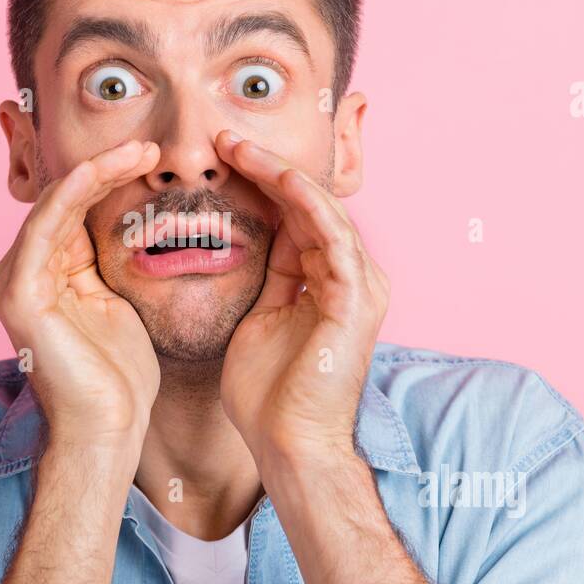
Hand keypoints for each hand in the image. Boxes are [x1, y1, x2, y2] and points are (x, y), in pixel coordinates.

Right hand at [0, 139, 161, 459]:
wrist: (109, 429)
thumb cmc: (120, 376)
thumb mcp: (120, 301)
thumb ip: (112, 261)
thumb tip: (135, 218)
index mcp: (46, 272)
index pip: (75, 209)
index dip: (110, 177)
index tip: (153, 157)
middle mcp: (22, 270)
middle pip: (63, 200)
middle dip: (107, 166)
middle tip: (151, 146)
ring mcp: (14, 280)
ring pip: (55, 203)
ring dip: (98, 171)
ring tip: (142, 151)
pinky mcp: (17, 293)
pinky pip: (46, 226)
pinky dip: (76, 192)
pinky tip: (107, 170)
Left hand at [214, 130, 389, 466]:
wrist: (289, 446)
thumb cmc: (270, 395)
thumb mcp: (263, 317)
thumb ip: (273, 276)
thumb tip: (260, 234)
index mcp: (332, 281)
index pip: (298, 216)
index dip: (263, 182)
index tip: (222, 157)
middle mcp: (354, 276)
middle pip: (311, 204)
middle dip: (268, 167)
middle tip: (225, 137)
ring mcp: (361, 285)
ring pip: (321, 209)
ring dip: (279, 172)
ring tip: (238, 146)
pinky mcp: (356, 298)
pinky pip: (330, 234)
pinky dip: (302, 200)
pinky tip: (271, 174)